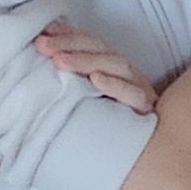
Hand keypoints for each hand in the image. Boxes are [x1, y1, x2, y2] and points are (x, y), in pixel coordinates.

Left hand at [35, 17, 158, 113]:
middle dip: (70, 44)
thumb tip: (44, 47)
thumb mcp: (81, 97)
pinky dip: (115, 85)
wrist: (133, 157)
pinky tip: (95, 79)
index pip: (92, 43)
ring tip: (60, 60)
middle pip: (102, 50)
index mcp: (113, 67)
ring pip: (117, 66)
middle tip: (43, 45)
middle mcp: (127, 74)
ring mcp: (139, 90)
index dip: (69, 34)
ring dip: (86, 61)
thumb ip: (67, 73)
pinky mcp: (146, 111)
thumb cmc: (101, 125)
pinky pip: (134, 95)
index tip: (44, 32)